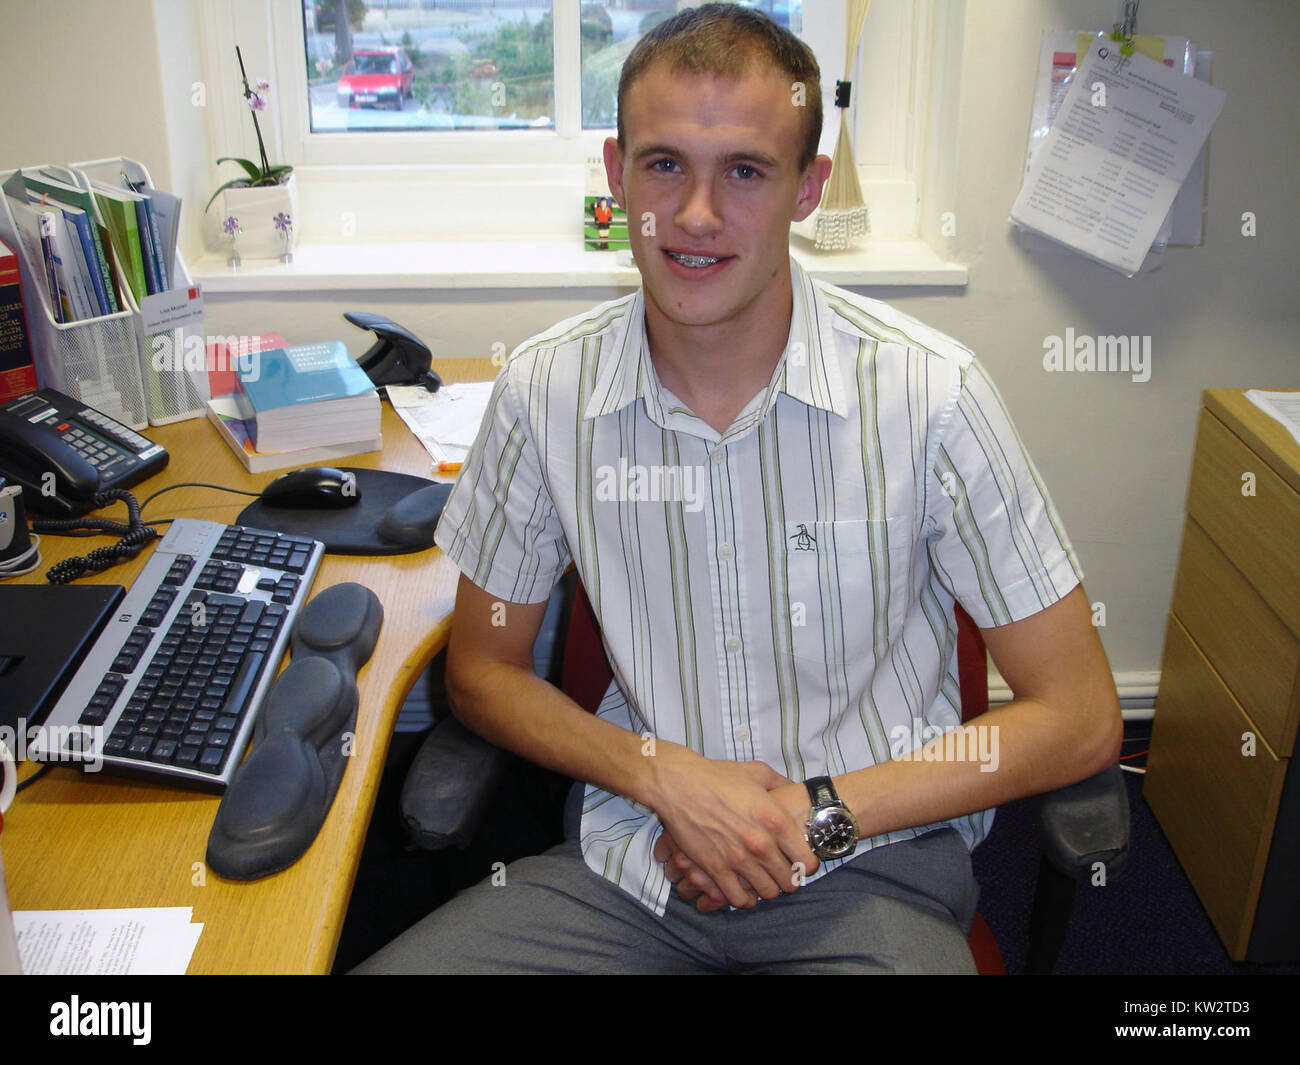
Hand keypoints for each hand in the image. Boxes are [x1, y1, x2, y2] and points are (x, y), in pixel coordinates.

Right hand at [646, 754, 818, 910]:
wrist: (679, 784)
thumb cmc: (717, 776)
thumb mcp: (757, 772)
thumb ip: (781, 783)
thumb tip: (794, 789)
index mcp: (776, 820)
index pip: (807, 862)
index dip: (805, 865)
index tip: (799, 862)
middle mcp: (761, 843)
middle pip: (789, 881)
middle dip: (788, 879)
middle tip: (780, 873)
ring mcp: (738, 859)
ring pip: (767, 893)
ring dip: (767, 890)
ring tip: (762, 881)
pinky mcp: (715, 868)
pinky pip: (737, 899)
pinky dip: (743, 899)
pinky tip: (742, 891)